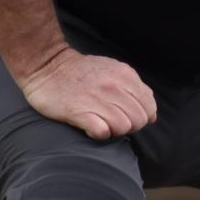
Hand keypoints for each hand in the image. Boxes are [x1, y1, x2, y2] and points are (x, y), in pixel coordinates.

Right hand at [15, 46, 157, 139]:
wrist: (47, 66)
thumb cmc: (83, 72)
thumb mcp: (115, 70)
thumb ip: (135, 87)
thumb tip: (152, 113)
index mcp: (125, 76)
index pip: (149, 107)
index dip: (143, 116)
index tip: (129, 115)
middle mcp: (113, 87)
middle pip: (139, 120)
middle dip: (130, 125)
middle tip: (115, 121)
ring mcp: (96, 100)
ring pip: (124, 127)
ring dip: (115, 130)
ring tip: (103, 123)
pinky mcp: (78, 112)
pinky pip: (102, 132)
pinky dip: (101, 133)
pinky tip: (93, 127)